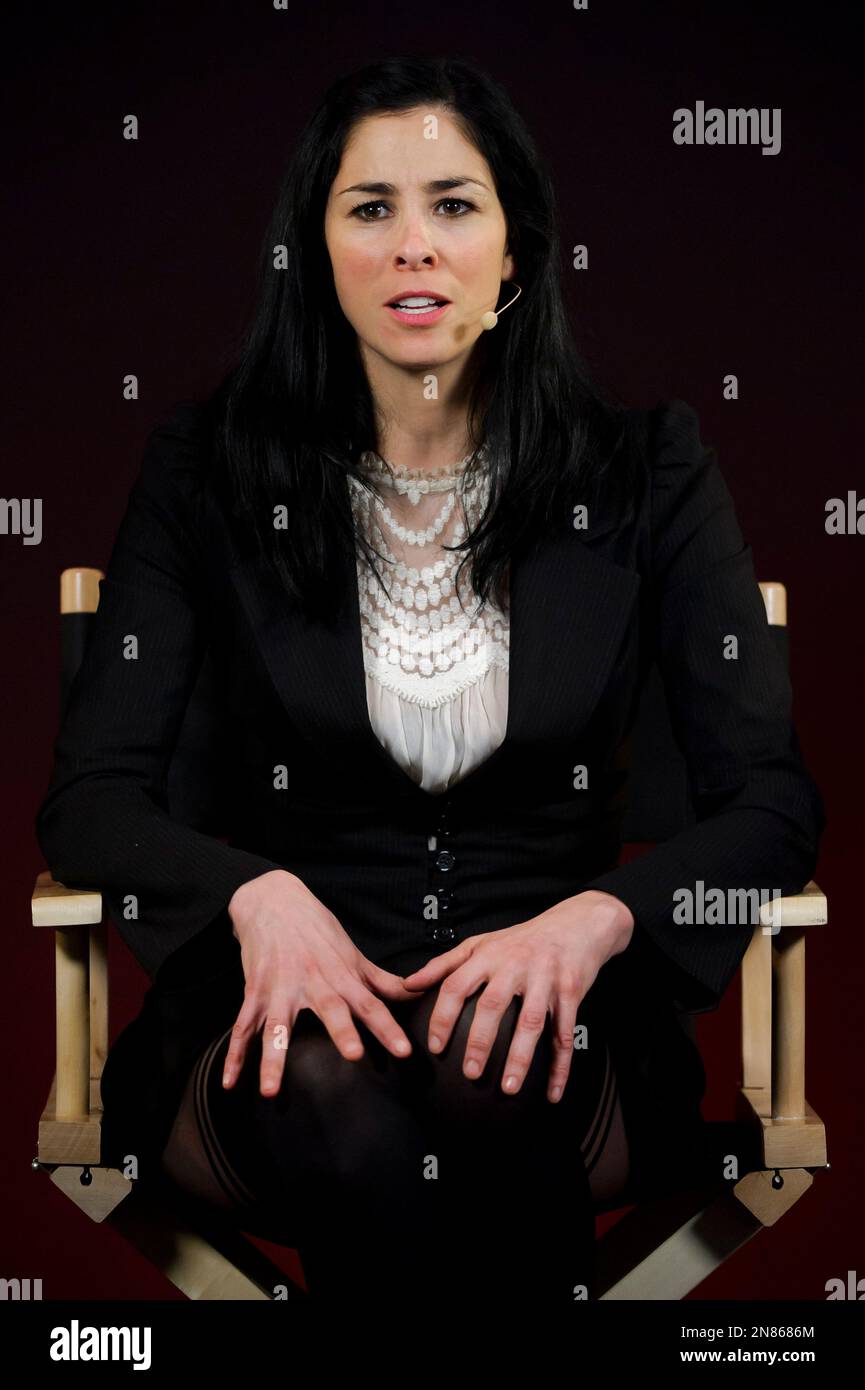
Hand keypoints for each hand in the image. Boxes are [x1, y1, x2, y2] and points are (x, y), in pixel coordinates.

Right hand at [223, 869, 421, 1096]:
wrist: (273, 900)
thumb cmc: (317, 929)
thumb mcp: (352, 953)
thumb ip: (382, 980)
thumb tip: (417, 994)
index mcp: (341, 975)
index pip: (371, 1004)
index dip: (388, 1027)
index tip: (404, 1051)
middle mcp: (313, 982)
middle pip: (331, 1008)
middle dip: (342, 1031)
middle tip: (354, 1055)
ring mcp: (281, 987)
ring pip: (277, 1026)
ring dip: (273, 1058)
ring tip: (269, 1091)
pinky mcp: (255, 990)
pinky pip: (242, 1026)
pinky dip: (234, 1055)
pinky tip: (229, 1082)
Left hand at [400, 890, 634, 1102]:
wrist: (576, 924)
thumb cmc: (521, 939)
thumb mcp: (480, 943)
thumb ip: (443, 965)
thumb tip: (407, 985)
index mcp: (488, 954)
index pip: (457, 984)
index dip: (443, 1015)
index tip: (435, 1046)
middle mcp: (515, 964)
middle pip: (493, 1005)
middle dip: (480, 1041)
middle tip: (470, 1073)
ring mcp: (545, 979)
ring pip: (531, 1022)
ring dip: (520, 1058)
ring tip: (508, 1089)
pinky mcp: (572, 992)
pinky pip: (565, 1034)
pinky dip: (561, 1067)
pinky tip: (552, 1093)